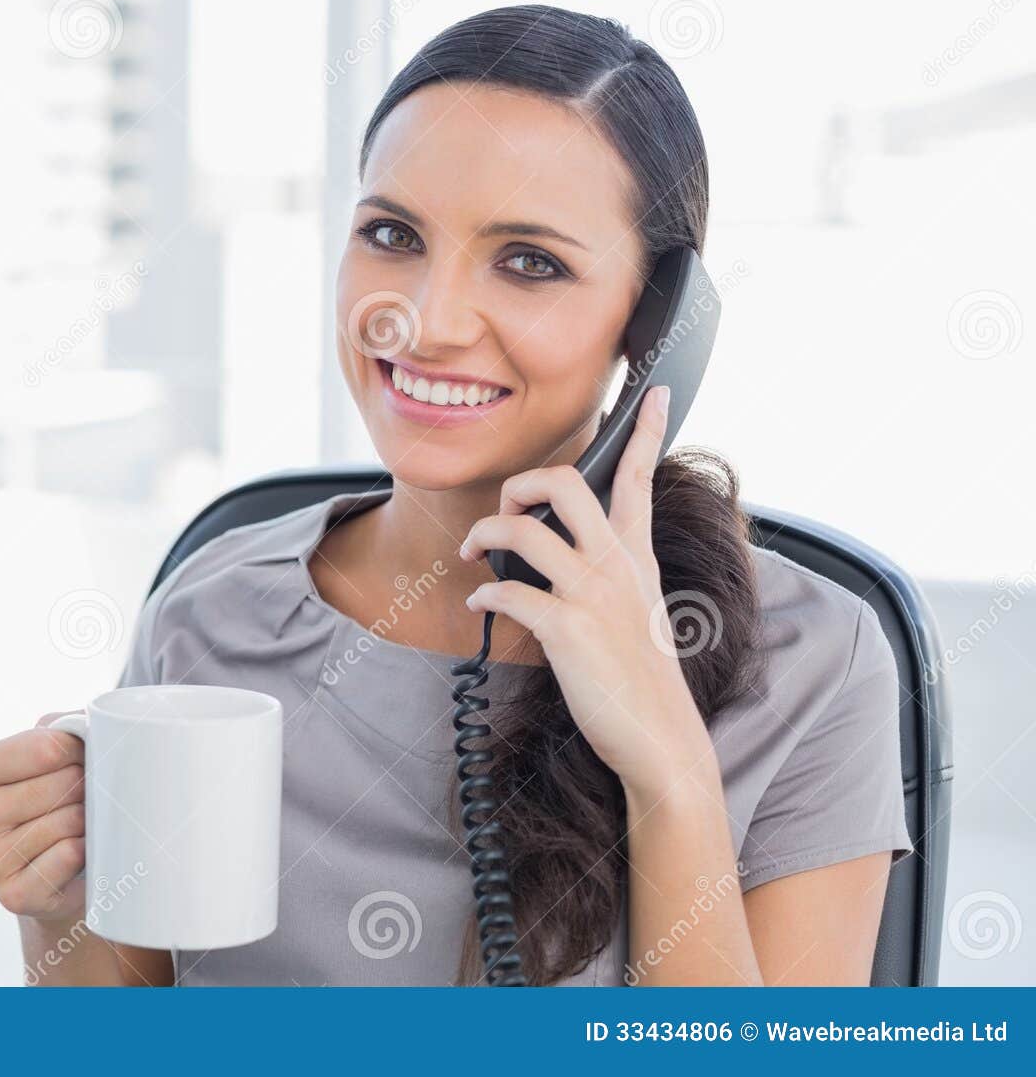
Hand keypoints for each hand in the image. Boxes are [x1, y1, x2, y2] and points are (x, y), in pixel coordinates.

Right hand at [0, 712, 86, 923]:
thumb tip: (88, 723)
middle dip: (86, 787)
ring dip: (89, 821)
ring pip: (68, 823)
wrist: (53, 869)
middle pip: (60, 786)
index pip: (46, 748)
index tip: (82, 758)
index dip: (79, 750)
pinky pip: (68, 858)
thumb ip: (63, 726)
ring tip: (81, 823)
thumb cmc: (53, 796)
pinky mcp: (12, 895)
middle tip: (85, 795)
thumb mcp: (50, 750)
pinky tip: (79, 851)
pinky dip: (85, 852)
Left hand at [457, 387, 713, 797]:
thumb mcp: (638, 607)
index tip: (651, 391)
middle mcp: (617, 564)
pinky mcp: (568, 630)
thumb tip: (560, 550)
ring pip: (523, 530)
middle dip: (519, 483)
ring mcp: (593, 595)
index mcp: (637, 554)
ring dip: (483, 535)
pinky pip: (507, 591)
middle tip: (503, 510)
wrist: (660, 739)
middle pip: (565, 483)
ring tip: (472, 556)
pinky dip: (483, 594)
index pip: (641, 478)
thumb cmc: (641, 676)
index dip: (644, 430)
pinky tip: (481, 605)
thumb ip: (610, 571)